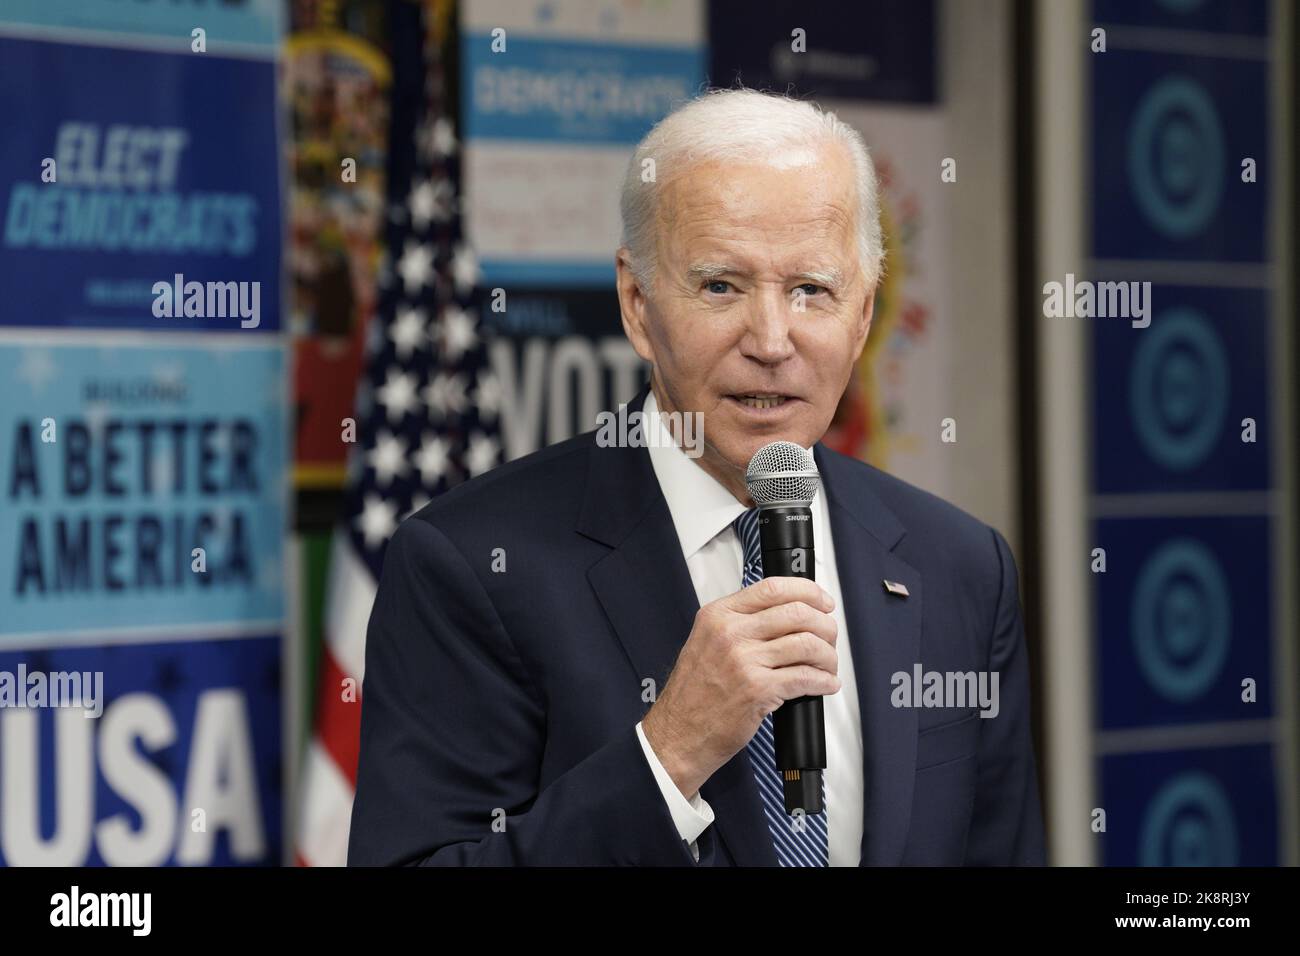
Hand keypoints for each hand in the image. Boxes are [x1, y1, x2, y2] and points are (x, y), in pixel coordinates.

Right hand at [641, 576, 838, 797]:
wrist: (678, 733)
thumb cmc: (694, 693)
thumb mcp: (707, 641)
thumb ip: (741, 622)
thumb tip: (787, 613)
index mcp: (718, 615)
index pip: (773, 588)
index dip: (808, 591)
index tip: (823, 602)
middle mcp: (730, 633)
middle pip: (797, 613)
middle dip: (825, 625)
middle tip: (829, 636)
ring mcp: (744, 661)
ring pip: (807, 644)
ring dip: (828, 656)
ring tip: (828, 665)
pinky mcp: (758, 690)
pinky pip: (806, 677)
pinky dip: (824, 681)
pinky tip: (825, 684)